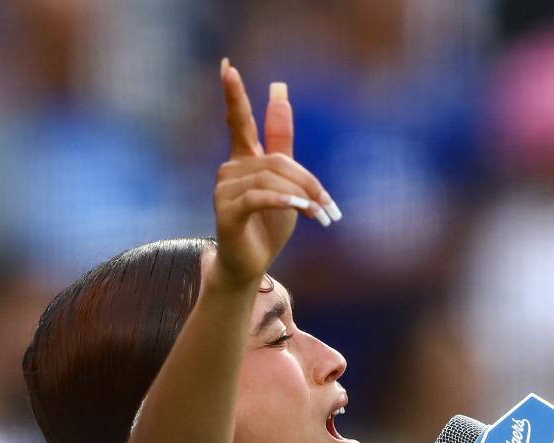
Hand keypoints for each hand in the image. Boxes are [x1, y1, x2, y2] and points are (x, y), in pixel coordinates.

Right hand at [209, 61, 337, 288]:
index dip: (234, 94)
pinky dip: (283, 200)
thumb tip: (279, 88)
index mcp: (244, 159)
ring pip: (271, 178)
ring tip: (319, 216)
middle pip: (277, 160)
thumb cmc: (268, 225)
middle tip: (329, 207)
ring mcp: (224, 190)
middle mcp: (229, 169)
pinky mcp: (226, 211)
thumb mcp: (286, 180)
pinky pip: (259, 196)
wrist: (251, 265)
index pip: (239, 120)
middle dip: (307, 182)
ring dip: (301, 196)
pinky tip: (300, 208)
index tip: (228, 66)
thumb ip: (282, 139)